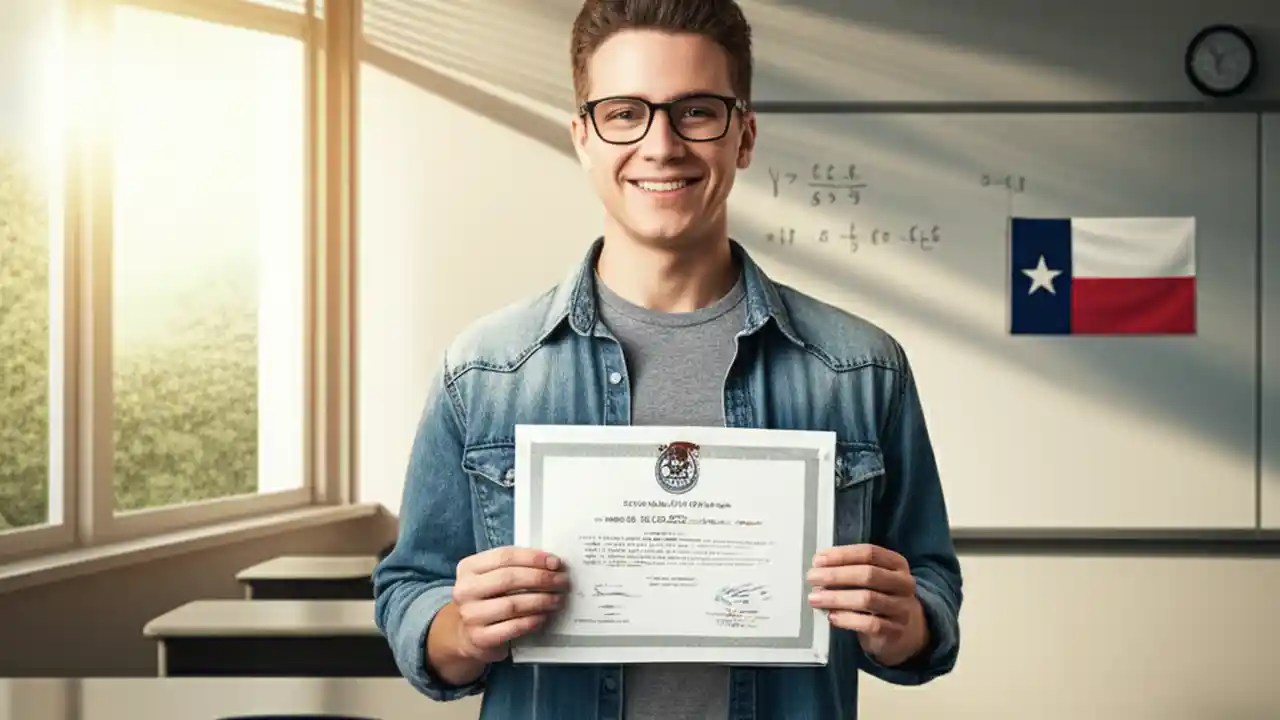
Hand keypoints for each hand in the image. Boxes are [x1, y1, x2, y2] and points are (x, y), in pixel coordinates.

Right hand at [451, 546, 569, 662]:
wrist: (467, 634)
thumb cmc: (488, 599)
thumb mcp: (492, 577)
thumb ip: (514, 567)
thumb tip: (551, 563)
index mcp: (469, 568)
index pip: (504, 556)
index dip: (532, 558)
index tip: (555, 562)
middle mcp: (465, 590)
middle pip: (508, 578)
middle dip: (540, 578)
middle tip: (562, 581)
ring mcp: (470, 615)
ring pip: (512, 604)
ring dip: (540, 601)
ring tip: (557, 599)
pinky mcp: (480, 638)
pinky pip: (512, 627)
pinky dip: (532, 621)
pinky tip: (543, 617)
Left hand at [806, 544, 929, 666]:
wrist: (906, 632)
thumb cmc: (880, 597)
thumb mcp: (872, 579)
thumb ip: (850, 570)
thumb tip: (818, 567)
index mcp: (896, 564)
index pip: (869, 553)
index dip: (842, 555)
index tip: (818, 560)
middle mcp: (903, 583)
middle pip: (868, 574)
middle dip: (836, 575)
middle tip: (812, 578)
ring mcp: (902, 607)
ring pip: (867, 599)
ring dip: (836, 598)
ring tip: (815, 599)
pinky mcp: (896, 630)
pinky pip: (870, 624)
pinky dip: (847, 619)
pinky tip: (832, 617)